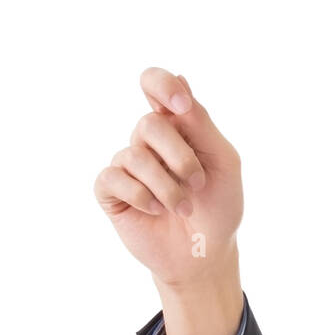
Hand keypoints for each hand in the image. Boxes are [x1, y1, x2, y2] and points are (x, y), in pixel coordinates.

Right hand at [94, 67, 242, 289]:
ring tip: (184, 209)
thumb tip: (180, 79)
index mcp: (176, 127)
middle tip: (199, 183)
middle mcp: (147, 141)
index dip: (161, 85)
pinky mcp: (111, 190)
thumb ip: (202, 124)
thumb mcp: (223, 164)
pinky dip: (143, 197)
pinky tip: (157, 211)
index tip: (181, 106)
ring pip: (136, 157)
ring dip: (168, 188)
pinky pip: (115, 179)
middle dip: (180, 158)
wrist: (206, 255)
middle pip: (150, 125)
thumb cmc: (219, 208)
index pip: (154, 84)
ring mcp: (127, 165)